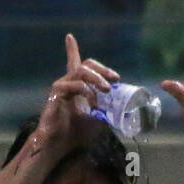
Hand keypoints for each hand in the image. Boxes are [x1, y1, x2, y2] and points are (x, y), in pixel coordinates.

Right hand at [32, 33, 116, 155]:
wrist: (61, 146)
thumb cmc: (77, 133)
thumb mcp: (99, 120)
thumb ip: (108, 110)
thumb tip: (127, 107)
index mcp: (75, 88)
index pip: (74, 63)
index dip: (71, 49)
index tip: (69, 37)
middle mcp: (67, 84)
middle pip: (84, 65)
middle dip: (102, 68)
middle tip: (115, 78)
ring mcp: (61, 88)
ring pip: (80, 71)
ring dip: (97, 78)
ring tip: (107, 89)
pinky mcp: (56, 95)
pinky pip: (74, 85)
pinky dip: (87, 92)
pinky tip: (93, 104)